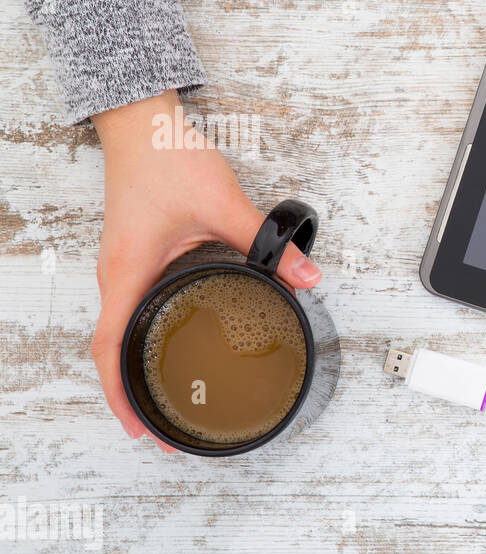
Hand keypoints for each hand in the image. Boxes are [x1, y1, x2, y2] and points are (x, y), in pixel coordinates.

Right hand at [89, 91, 322, 451]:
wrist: (143, 123)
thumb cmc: (167, 158)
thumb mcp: (223, 204)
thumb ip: (266, 244)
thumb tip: (307, 277)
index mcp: (128, 272)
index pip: (109, 348)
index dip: (122, 395)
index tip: (142, 429)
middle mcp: (117, 276)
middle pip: (110, 351)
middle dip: (131, 396)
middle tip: (162, 431)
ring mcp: (123, 268)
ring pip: (117, 332)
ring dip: (133, 369)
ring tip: (161, 402)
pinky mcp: (134, 259)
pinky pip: (128, 311)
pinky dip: (139, 340)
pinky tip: (166, 349)